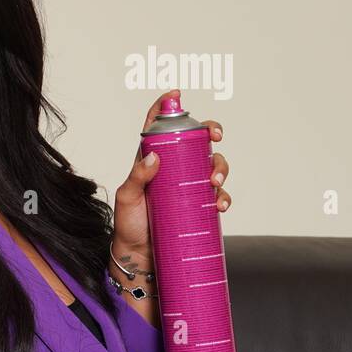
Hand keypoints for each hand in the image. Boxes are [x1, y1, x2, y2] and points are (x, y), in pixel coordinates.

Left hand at [112, 89, 230, 269]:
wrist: (139, 257)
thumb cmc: (128, 224)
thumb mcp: (128, 198)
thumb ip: (137, 177)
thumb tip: (153, 157)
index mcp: (152, 160)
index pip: (159, 128)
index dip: (167, 108)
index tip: (176, 95)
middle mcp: (173, 169)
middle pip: (197, 141)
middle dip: (210, 132)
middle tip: (215, 136)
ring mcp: (188, 186)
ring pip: (212, 165)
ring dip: (220, 168)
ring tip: (214, 183)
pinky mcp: (198, 205)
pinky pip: (218, 195)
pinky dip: (223, 197)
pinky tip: (219, 205)